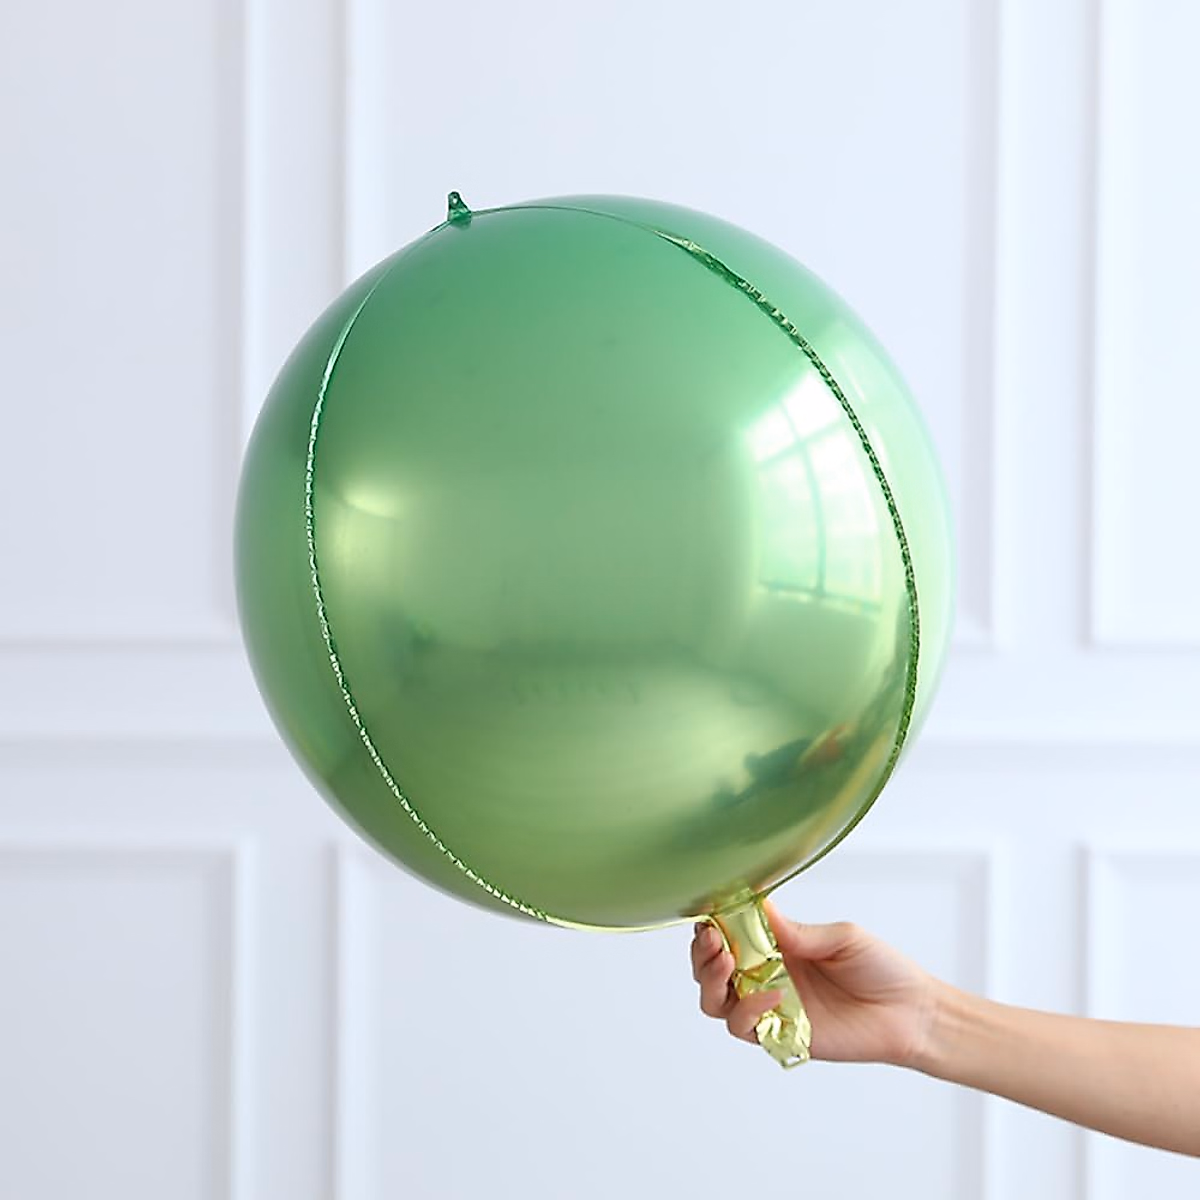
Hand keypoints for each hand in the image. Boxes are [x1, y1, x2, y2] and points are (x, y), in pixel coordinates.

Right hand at [690, 902, 937, 1066]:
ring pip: (715, 1001)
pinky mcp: (781, 1036)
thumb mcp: (840, 938)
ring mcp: (770, 1007)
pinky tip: (771, 996)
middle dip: (702, 953)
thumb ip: (797, 931)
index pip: (728, 933)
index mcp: (777, 946)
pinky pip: (745, 1027)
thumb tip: (758, 907)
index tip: (709, 915)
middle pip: (709, 970)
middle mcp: (766, 976)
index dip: (711, 924)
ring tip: (726, 962)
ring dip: (711, 981)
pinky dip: (748, 1010)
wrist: (912, 1013)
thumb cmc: (882, 969)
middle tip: (713, 940)